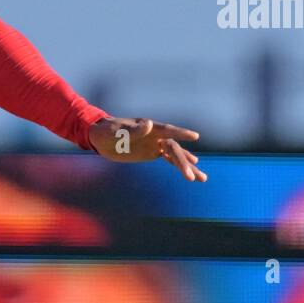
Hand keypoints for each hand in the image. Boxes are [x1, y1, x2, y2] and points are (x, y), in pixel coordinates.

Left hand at [88, 117, 205, 182]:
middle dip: (183, 162)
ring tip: (202, 178)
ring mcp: (155, 144)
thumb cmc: (108, 131)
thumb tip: (148, 124)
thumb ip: (133, 130)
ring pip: (175, 155)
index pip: (168, 131)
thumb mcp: (118, 131)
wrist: (101, 137)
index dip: (181, 133)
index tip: (195, 136)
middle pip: (174, 148)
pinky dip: (179, 165)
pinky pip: (169, 160)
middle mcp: (155, 136)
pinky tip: (191, 173)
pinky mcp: (152, 153)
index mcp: (149, 127)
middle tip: (193, 176)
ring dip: (188, 166)